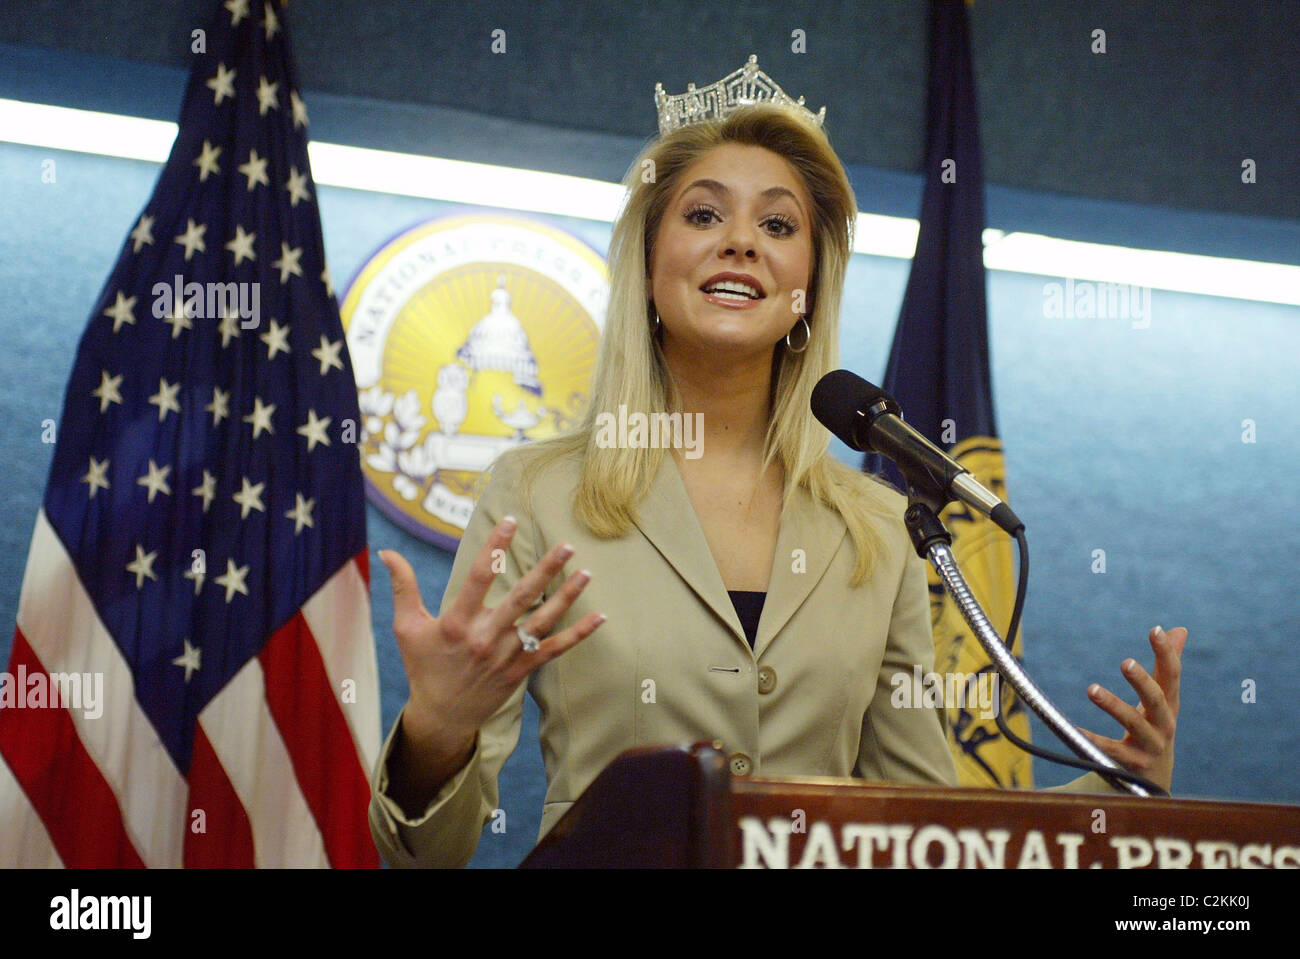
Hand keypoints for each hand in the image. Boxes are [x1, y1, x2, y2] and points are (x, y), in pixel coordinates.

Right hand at [379, 516, 605, 765]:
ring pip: (543, 621)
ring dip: (567, 596)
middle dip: (545, 569)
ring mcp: (506, 655)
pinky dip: (578, 634)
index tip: (511, 520)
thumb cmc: (423, 665)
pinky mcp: (521, 670)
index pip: (479, 576)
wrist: (442, 715)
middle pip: (521, 597)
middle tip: (567, 544)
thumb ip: (403, 587)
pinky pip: (555, 650)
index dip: (496, 546)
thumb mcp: (407, 627)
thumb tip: (387, 552)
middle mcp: (485, 637)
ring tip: (587, 572)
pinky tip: (600, 617)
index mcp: (456, 622)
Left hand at [1078, 625, 1186, 793]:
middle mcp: (1165, 724)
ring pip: (1134, 724)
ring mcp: (1151, 745)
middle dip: (1143, 682)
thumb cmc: (1155, 728)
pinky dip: (1095, 741)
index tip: (1155, 630)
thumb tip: (1179, 629)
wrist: (1154, 781)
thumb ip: (1167, 665)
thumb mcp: (1163, 698)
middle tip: (1126, 662)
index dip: (1167, 653)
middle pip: (1157, 700)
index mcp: (1170, 704)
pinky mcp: (1134, 764)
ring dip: (1114, 706)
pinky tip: (1077, 730)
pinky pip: (1113, 751)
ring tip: (1092, 689)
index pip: (1172, 675)